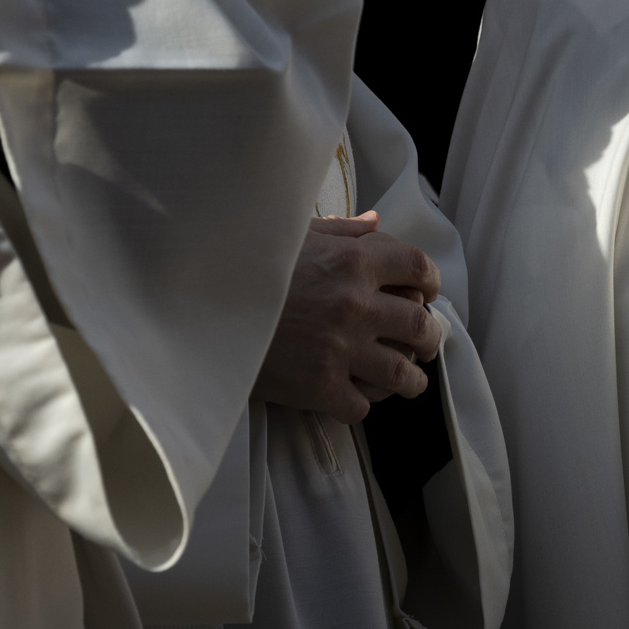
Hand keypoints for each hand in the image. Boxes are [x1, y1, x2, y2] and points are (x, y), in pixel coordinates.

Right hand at [253, 213, 445, 424]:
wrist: (200, 309)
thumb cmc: (247, 266)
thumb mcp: (295, 235)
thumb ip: (343, 232)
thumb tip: (376, 223)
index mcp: (353, 261)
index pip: (417, 267)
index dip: (429, 281)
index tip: (425, 292)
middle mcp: (355, 305)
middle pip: (421, 327)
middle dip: (429, 338)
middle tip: (424, 343)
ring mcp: (340, 350)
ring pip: (401, 374)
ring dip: (409, 379)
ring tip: (406, 379)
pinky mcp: (318, 388)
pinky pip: (362, 405)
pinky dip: (363, 402)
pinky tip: (355, 394)